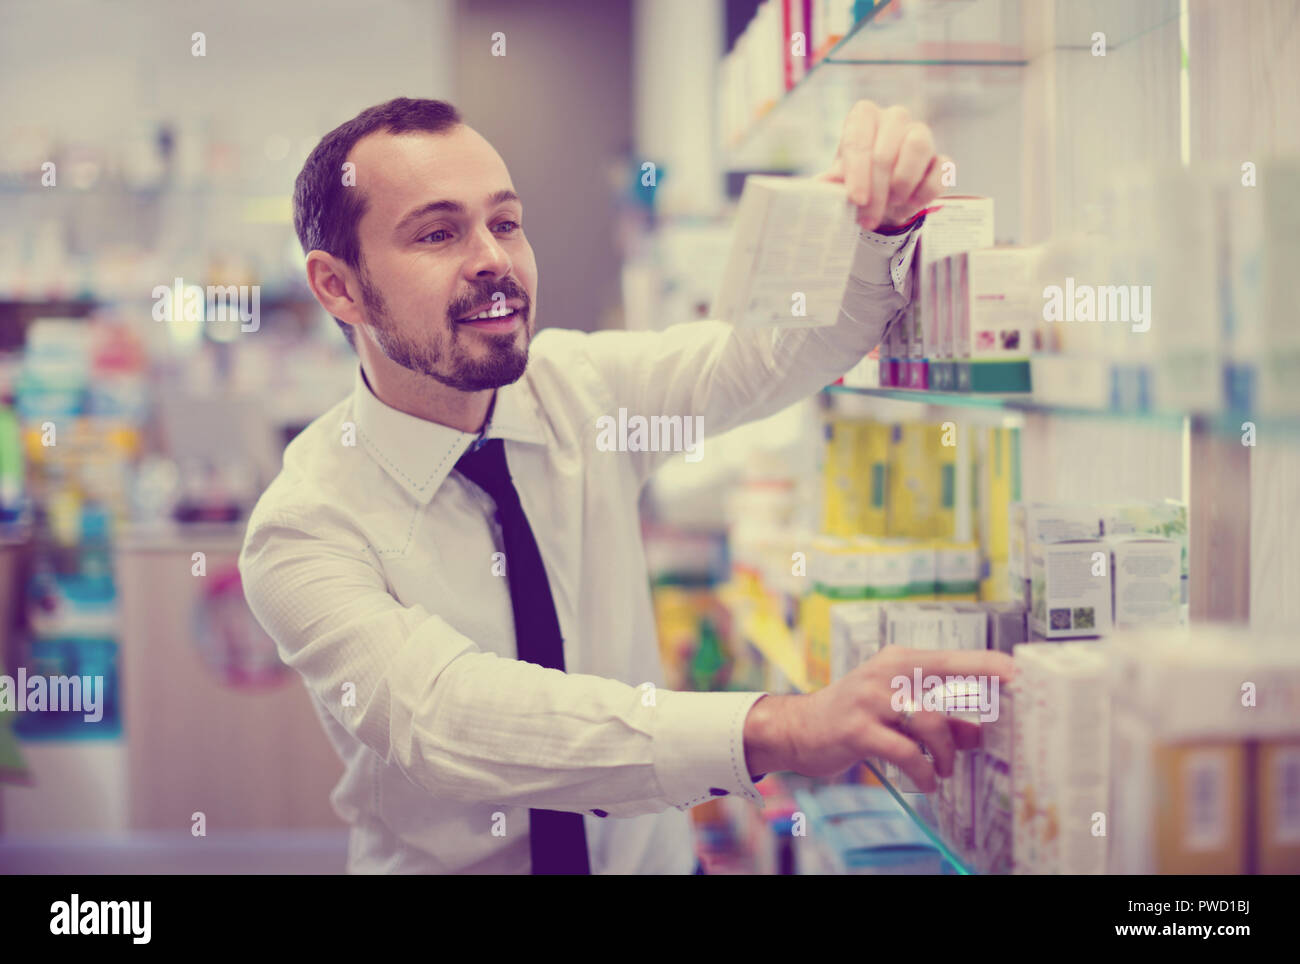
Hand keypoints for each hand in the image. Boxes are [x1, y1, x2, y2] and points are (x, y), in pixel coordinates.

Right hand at [743, 646, 1014, 791]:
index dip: (986, 664)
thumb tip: (980, 732)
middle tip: (976, 745)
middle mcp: (885, 672)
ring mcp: (869, 699)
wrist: (798, 728)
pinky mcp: (857, 729)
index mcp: (898, 660)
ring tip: (940, 771)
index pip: (951, 657)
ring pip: (928, 721)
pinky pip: (906, 751)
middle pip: (944, 684)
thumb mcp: (897, 711)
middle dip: (967, 721)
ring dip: (944, 754)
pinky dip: (923, 771)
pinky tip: (925, 781)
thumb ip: (939, 719)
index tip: (1018, 672)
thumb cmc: (855, 717)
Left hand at [818, 100, 948, 232]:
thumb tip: (823, 184)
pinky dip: (925, 192)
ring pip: (918, 147)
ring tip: (890, 205)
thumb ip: (831, 182)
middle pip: (886, 149)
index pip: (859, 137)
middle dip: (876, 189)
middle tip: (867, 217)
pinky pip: (942, 169)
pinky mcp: (941, 159)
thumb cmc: (856, 185)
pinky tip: (910, 204)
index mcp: (864, 118)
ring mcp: (920, 135)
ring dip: (902, 184)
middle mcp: (894, 119)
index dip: (857, 172)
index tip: (856, 200)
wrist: (879, 203)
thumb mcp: (838, 184)